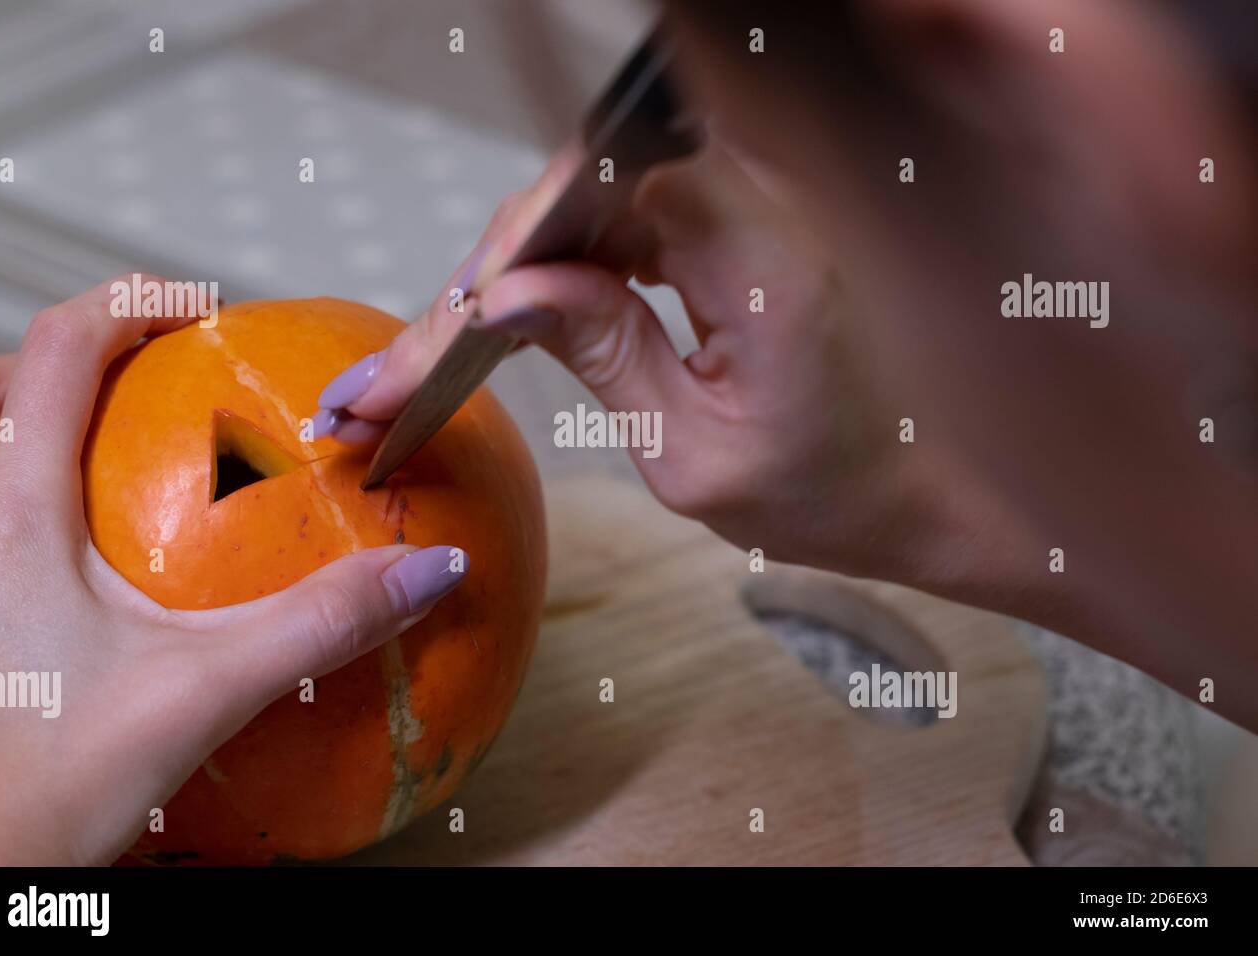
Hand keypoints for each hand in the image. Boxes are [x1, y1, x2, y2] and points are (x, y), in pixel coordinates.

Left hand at [0, 278, 466, 864]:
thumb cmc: (42, 788)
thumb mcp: (206, 692)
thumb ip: (322, 622)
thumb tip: (427, 567)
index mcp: (11, 517)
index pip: (62, 351)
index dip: (134, 302)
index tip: (200, 310)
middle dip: (49, 357)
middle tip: (128, 380)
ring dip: (8, 418)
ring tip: (84, 445)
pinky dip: (1, 493)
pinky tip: (64, 554)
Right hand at [313, 144, 962, 578]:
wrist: (903, 492)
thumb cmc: (820, 491)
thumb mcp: (687, 452)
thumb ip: (599, 353)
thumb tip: (505, 295)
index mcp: (761, 260)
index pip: (601, 194)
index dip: (512, 246)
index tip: (453, 316)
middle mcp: (761, 207)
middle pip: (587, 189)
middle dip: (497, 267)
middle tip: (424, 346)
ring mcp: (749, 208)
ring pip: (595, 202)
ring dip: (522, 269)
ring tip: (453, 344)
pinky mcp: (733, 225)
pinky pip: (626, 218)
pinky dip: (567, 266)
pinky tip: (524, 316)